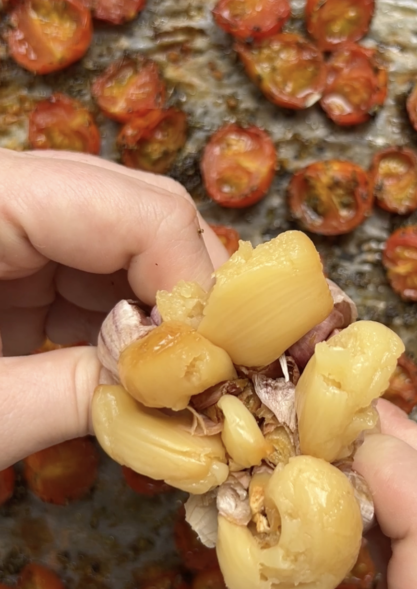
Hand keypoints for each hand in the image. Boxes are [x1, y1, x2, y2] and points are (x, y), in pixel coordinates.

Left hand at [0, 148, 224, 466]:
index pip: (134, 208)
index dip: (197, 283)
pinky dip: (120, 326)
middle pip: (137, 213)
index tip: (223, 360)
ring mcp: (8, 220)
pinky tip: (136, 373)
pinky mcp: (4, 258)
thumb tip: (179, 396)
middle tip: (220, 368)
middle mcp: (7, 191)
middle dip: (188, 293)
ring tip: (183, 380)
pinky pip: (85, 275)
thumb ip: (75, 396)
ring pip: (121, 245)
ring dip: (159, 315)